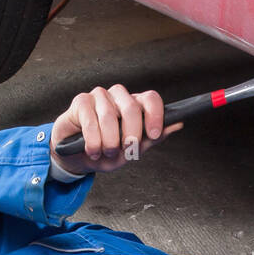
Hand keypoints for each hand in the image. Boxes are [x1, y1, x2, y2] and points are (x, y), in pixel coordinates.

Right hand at [50, 84, 183, 173]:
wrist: (76, 157)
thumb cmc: (105, 152)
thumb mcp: (131, 151)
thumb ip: (151, 138)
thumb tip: (177, 124)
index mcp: (134, 105)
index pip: (150, 99)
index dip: (155, 115)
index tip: (155, 134)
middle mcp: (118, 97)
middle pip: (131, 108)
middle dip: (131, 134)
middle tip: (127, 150)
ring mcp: (99, 96)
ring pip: (109, 116)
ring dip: (109, 142)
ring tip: (106, 153)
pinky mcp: (81, 101)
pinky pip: (91, 121)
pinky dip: (94, 141)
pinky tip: (93, 150)